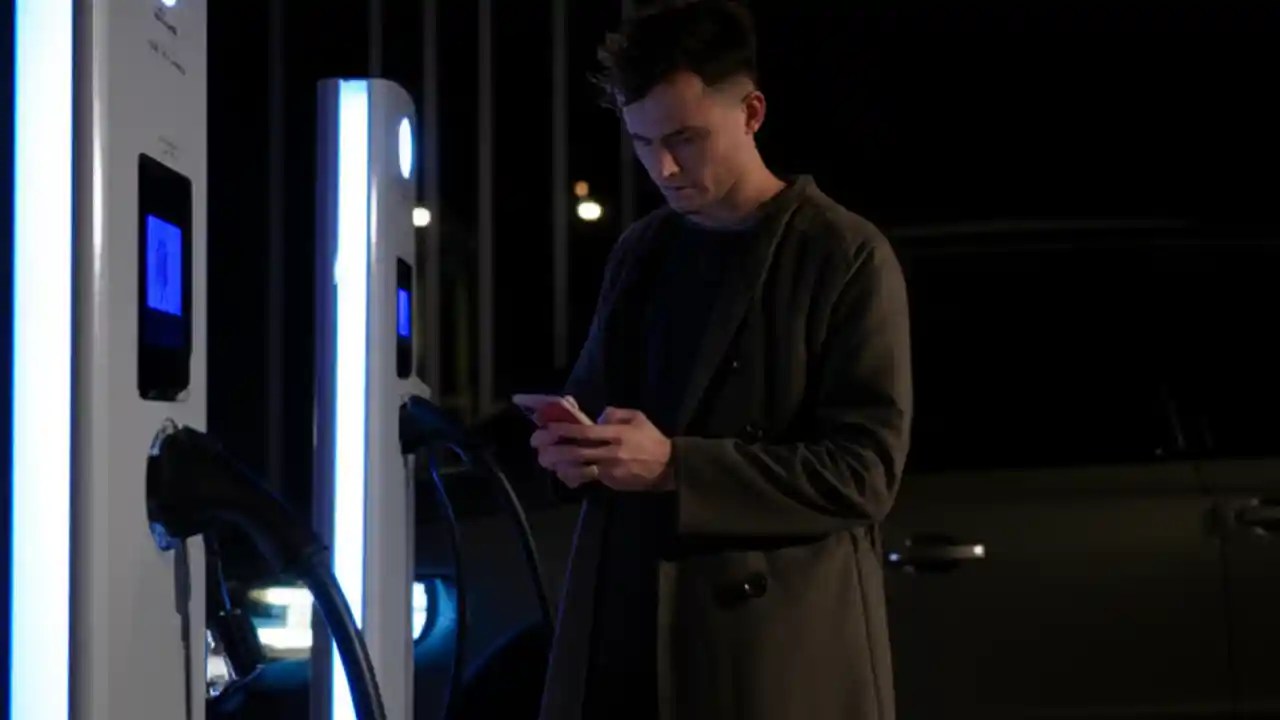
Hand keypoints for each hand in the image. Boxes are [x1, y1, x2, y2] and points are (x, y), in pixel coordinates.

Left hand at [530, 408, 674, 491]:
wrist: (668, 466)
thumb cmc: (651, 439)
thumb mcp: (637, 418)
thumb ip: (615, 414)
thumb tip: (596, 418)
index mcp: (616, 434)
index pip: (584, 431)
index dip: (563, 430)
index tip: (546, 428)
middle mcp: (610, 452)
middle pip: (575, 452)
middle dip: (553, 449)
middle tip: (537, 446)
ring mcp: (610, 470)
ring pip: (578, 469)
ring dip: (558, 465)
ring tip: (545, 460)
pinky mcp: (611, 482)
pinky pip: (587, 479)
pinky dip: (573, 477)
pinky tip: (562, 473)